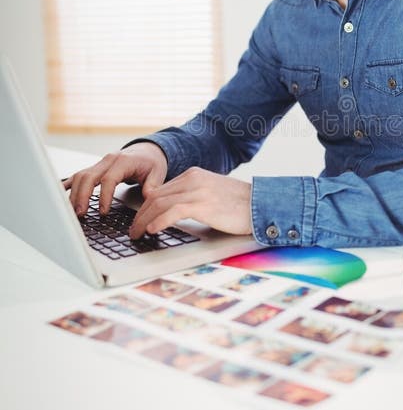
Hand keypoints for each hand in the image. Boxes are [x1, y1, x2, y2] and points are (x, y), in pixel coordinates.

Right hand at [63, 142, 167, 215]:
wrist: (147, 150)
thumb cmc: (151, 162)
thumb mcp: (157, 173)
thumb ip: (152, 185)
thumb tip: (148, 198)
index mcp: (123, 161)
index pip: (109, 179)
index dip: (104, 196)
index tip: (103, 212)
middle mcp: (108, 160)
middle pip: (88, 176)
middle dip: (82, 196)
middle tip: (81, 214)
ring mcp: (99, 163)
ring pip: (80, 176)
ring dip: (74, 194)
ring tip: (73, 212)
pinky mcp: (94, 168)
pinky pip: (78, 176)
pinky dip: (68, 186)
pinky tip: (61, 197)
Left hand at [129, 166, 251, 237]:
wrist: (262, 204)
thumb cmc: (241, 205)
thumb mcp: (212, 195)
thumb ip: (194, 198)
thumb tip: (173, 213)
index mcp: (194, 175)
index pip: (161, 190)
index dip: (145, 207)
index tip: (139, 220)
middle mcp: (193, 179)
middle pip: (156, 196)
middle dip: (140, 215)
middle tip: (133, 230)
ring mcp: (198, 190)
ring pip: (159, 204)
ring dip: (144, 221)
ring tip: (137, 234)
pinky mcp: (203, 204)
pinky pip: (172, 212)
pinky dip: (159, 221)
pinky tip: (152, 231)